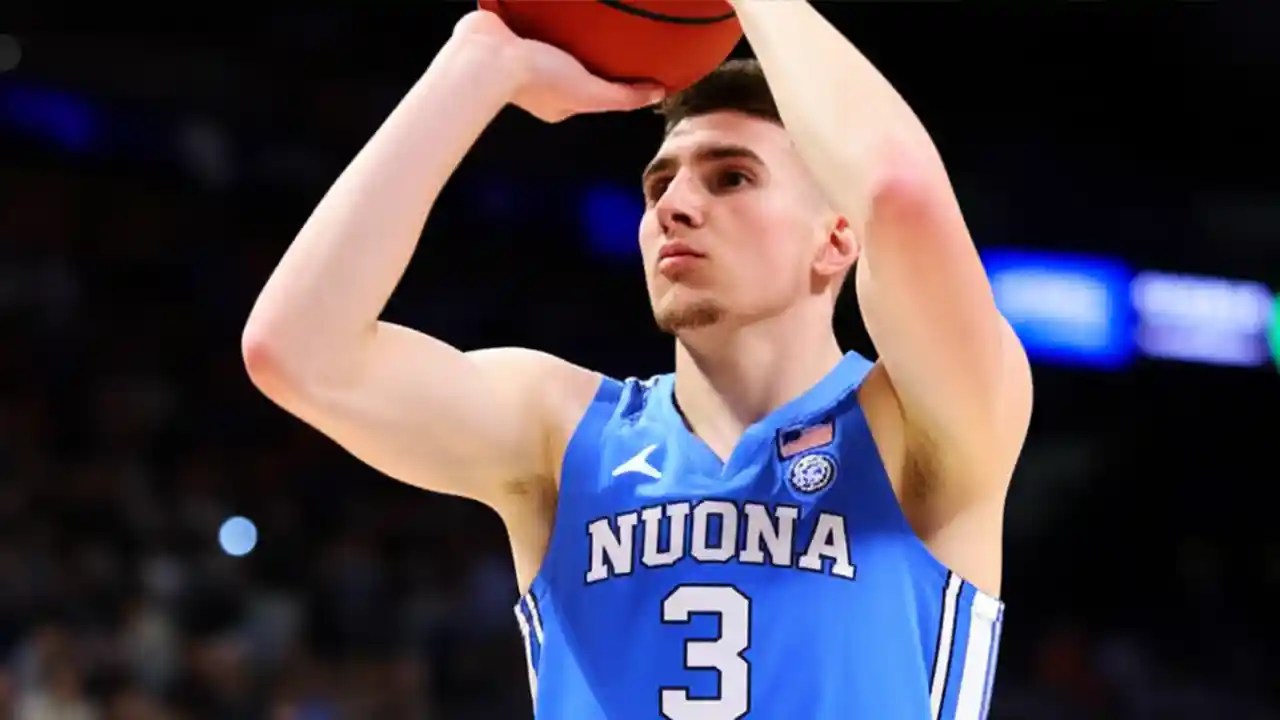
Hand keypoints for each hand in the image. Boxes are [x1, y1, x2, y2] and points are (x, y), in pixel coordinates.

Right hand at [453, 10, 665, 123]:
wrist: (488, 52)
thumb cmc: (538, 77)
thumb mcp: (591, 93)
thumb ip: (624, 97)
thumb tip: (660, 93)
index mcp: (556, 102)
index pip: (590, 90)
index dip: (610, 79)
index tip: (632, 62)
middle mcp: (537, 82)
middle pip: (572, 65)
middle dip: (589, 52)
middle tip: (611, 33)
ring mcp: (519, 57)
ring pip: (553, 42)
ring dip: (568, 30)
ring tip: (588, 12)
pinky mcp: (508, 32)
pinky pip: (533, 19)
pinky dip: (546, 11)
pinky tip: (562, 2)